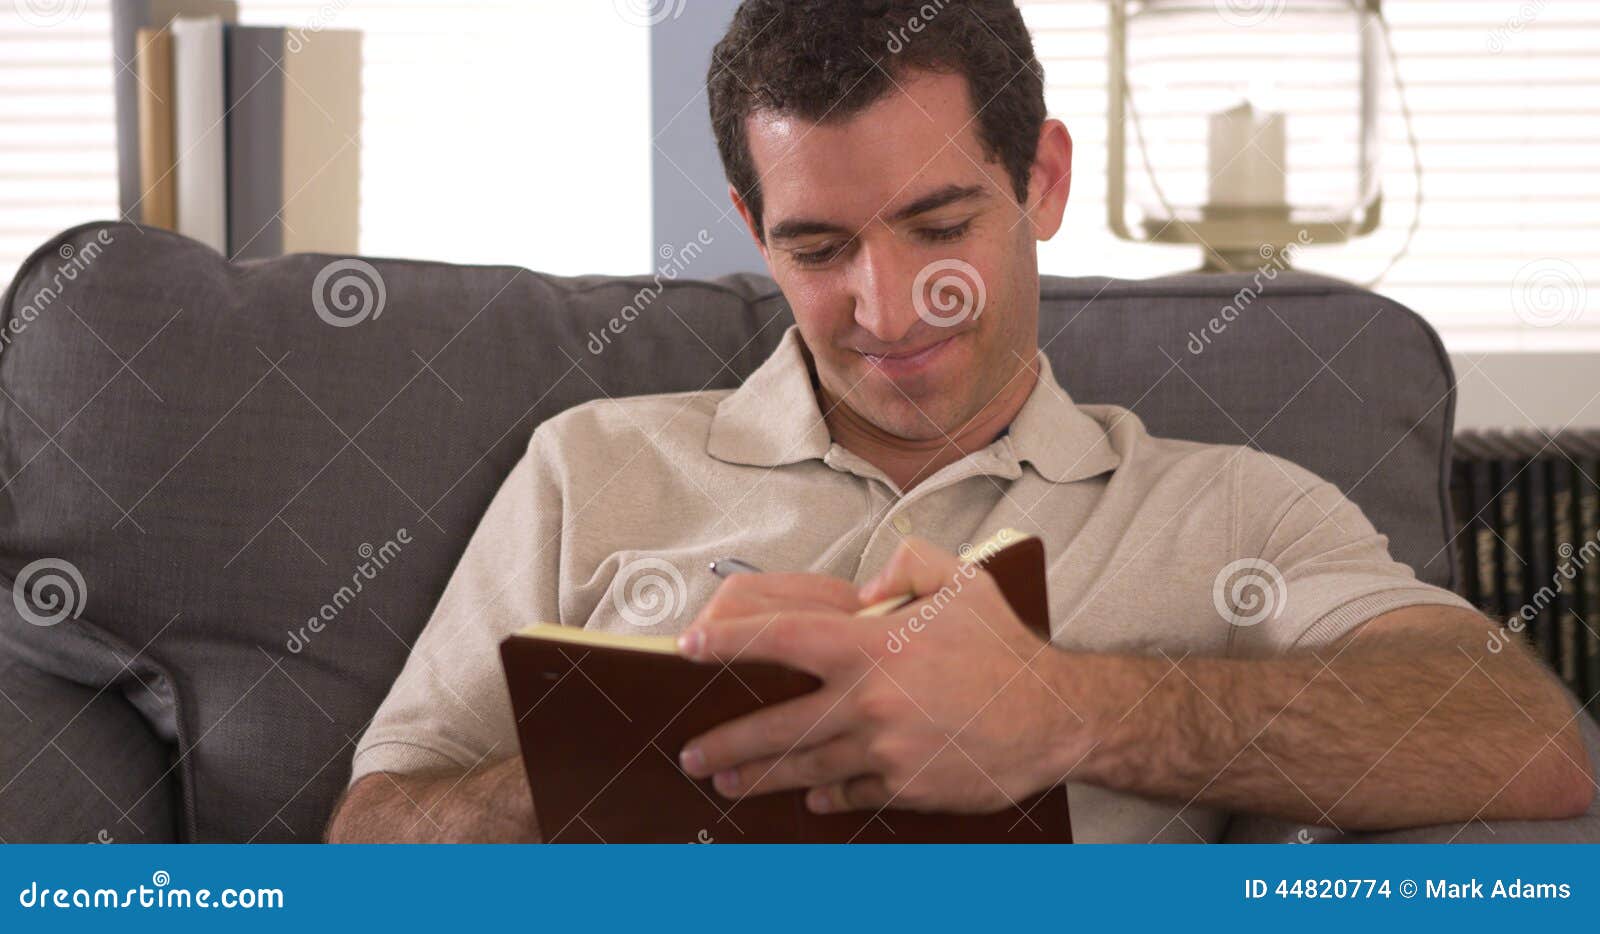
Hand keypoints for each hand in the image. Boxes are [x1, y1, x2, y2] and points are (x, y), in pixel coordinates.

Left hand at [677, 537, 1082, 814]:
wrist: (1055, 716)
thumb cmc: (1004, 648)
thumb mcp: (961, 580)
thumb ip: (907, 564)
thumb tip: (867, 582)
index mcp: (872, 646)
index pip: (782, 638)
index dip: (730, 641)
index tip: (689, 646)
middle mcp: (870, 701)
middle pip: (777, 725)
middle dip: (726, 741)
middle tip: (692, 752)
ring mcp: (885, 749)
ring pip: (805, 766)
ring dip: (760, 777)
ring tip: (726, 783)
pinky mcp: (905, 786)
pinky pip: (851, 791)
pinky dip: (825, 794)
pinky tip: (807, 795)